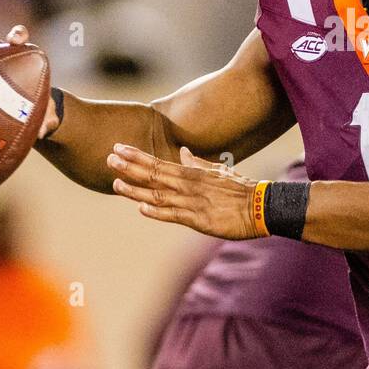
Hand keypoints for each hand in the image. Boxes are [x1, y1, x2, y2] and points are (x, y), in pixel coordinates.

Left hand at [107, 143, 264, 239]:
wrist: (259, 208)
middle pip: (153, 175)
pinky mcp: (198, 220)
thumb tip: (182, 152)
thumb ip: (197, 163)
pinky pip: (174, 215)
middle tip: (109, 159)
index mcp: (192, 173)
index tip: (118, 148)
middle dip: (129, 168)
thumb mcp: (218, 171)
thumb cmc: (240, 189)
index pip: (158, 162)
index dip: (136, 156)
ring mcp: (192, 202)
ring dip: (136, 190)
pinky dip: (157, 211)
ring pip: (158, 195)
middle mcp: (188, 185)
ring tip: (116, 184)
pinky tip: (142, 208)